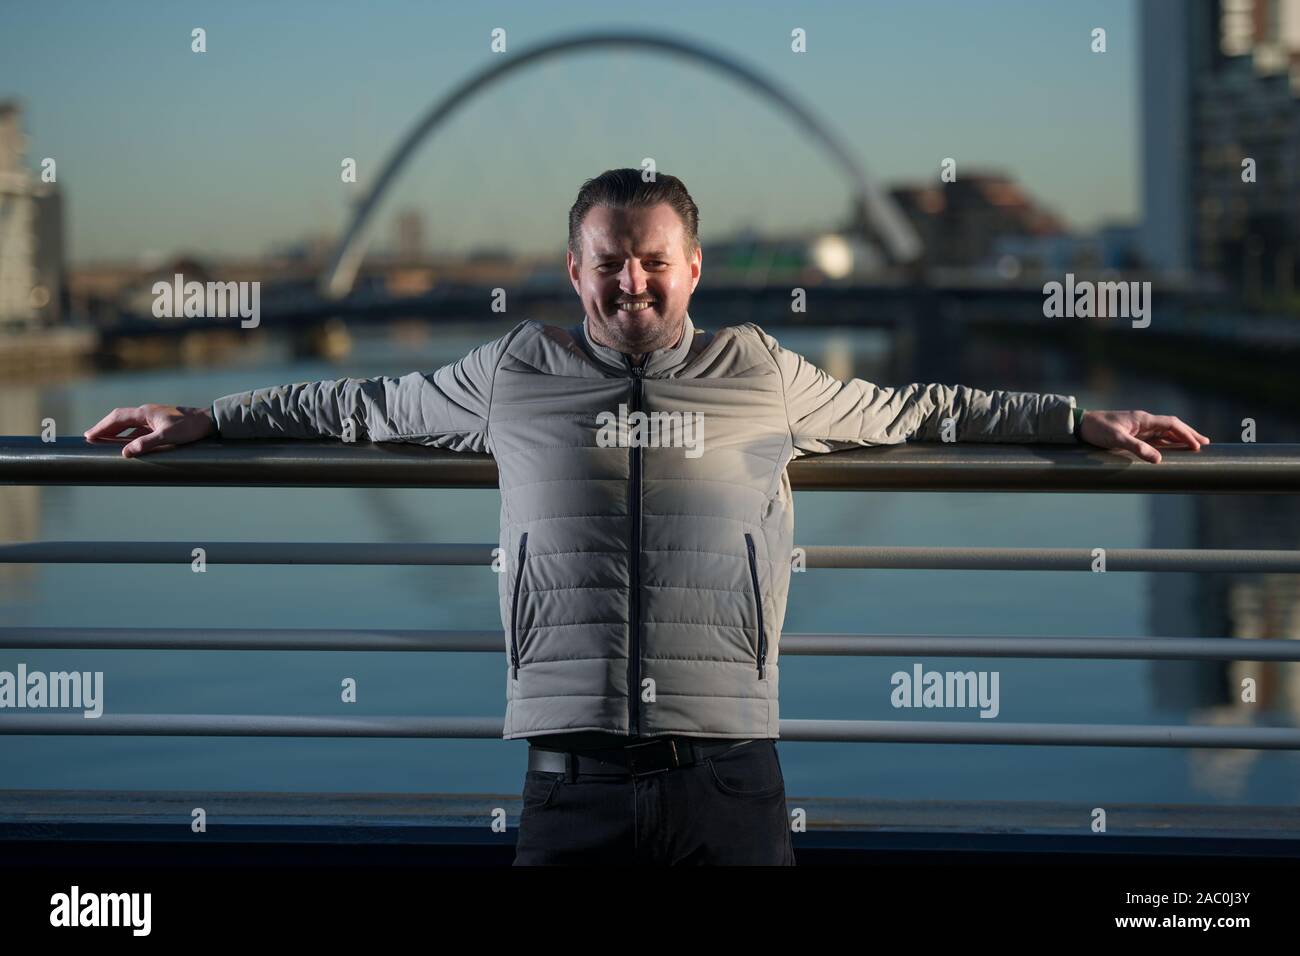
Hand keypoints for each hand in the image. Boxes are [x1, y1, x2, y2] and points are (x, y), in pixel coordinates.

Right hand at [83, 404, 216, 457]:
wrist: (209, 421)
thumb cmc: (190, 428)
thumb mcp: (167, 436)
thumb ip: (146, 443)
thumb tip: (125, 452)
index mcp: (145, 413)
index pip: (117, 418)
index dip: (102, 426)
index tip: (89, 435)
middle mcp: (147, 413)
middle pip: (120, 419)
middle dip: (104, 428)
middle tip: (90, 438)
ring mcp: (153, 418)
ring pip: (128, 424)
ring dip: (115, 431)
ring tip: (102, 441)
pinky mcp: (160, 424)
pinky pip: (138, 429)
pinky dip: (127, 435)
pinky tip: (126, 443)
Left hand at [1079, 410, 1209, 463]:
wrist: (1080, 425)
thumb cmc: (1097, 429)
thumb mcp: (1116, 439)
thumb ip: (1137, 448)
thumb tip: (1158, 459)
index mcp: (1143, 419)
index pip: (1171, 424)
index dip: (1185, 433)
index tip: (1198, 445)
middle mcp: (1144, 422)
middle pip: (1172, 427)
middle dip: (1188, 434)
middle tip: (1205, 444)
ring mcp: (1139, 428)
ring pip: (1164, 433)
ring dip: (1179, 439)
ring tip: (1194, 447)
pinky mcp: (1132, 435)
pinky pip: (1154, 438)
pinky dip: (1166, 443)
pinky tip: (1172, 449)